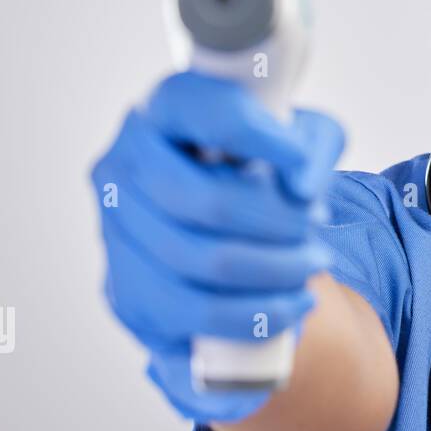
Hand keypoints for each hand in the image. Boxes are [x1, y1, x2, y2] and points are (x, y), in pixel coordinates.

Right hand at [90, 71, 344, 420]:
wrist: (223, 215)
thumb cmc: (266, 164)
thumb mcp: (302, 138)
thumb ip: (314, 147)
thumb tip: (302, 190)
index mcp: (166, 108)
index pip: (211, 114)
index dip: (263, 139)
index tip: (302, 162)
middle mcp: (123, 164)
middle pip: (207, 201)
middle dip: (279, 224)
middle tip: (316, 232)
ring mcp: (114, 231)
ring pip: (197, 264)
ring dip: (271, 275)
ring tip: (311, 272)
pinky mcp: (122, 291)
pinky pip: (183, 320)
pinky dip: (246, 323)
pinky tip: (288, 312)